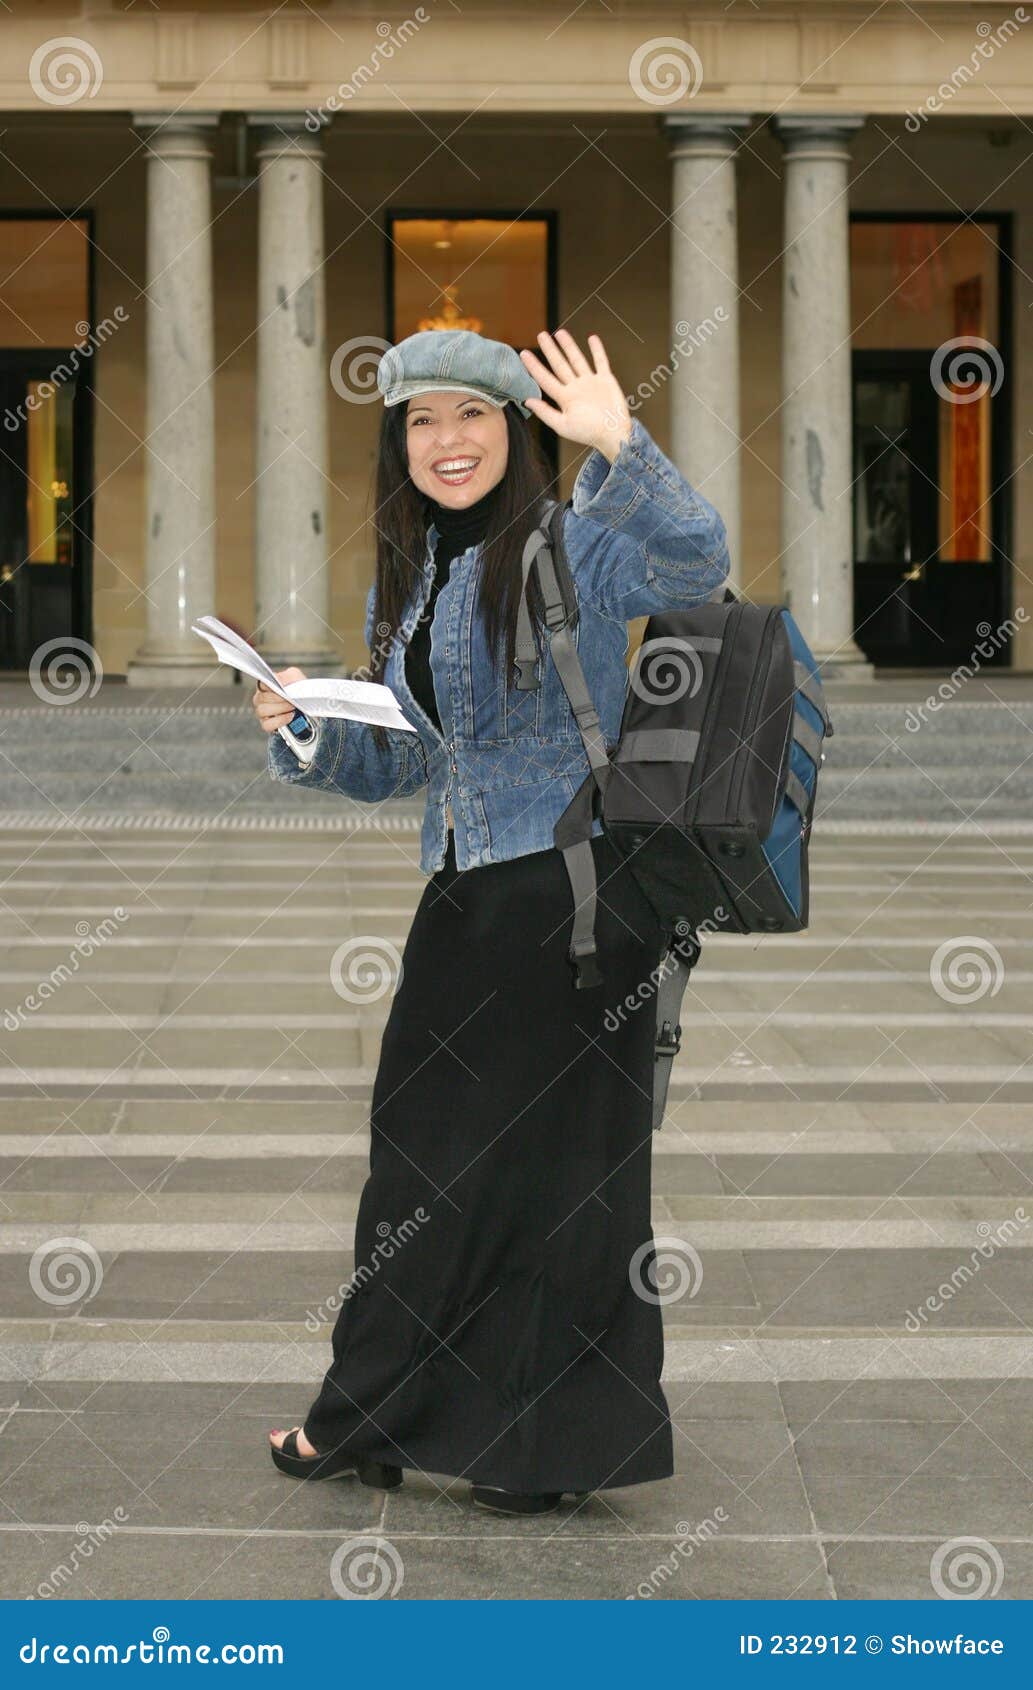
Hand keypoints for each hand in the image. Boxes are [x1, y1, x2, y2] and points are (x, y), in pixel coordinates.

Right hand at [252, 666, 307, 733]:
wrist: (307, 707)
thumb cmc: (299, 692)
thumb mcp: (296, 678)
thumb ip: (288, 675)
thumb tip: (279, 679)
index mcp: (265, 685)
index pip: (261, 684)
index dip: (270, 685)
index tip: (280, 688)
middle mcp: (261, 698)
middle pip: (261, 698)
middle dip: (278, 698)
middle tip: (290, 699)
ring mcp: (262, 712)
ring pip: (262, 711)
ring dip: (280, 709)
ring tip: (292, 707)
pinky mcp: (267, 724)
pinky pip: (267, 724)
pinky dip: (280, 721)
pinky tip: (289, 717)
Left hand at [518, 329, 631, 461]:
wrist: (614, 434)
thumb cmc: (588, 433)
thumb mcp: (563, 425)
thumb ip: (545, 412)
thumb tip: (527, 401)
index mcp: (565, 398)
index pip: (545, 379)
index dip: (534, 367)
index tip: (523, 354)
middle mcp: (575, 388)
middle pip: (559, 364)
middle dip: (550, 350)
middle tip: (541, 335)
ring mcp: (590, 382)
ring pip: (577, 359)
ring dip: (569, 346)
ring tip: (560, 333)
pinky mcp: (605, 380)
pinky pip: (601, 362)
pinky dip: (597, 350)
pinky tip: (592, 338)